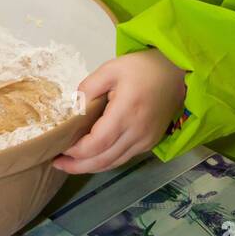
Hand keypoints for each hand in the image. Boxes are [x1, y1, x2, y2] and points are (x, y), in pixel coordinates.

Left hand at [52, 48, 186, 174]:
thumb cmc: (142, 68)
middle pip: (103, 160)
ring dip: (90, 167)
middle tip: (57, 163)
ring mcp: (145, 140)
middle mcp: (137, 132)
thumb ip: (89, 87)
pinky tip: (92, 157)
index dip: (76, 151)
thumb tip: (74, 108)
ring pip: (113, 163)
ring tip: (70, 164)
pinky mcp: (150, 143)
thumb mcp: (111, 68)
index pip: (97, 143)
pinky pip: (123, 158)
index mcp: (126, 112)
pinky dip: (106, 161)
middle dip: (78, 165)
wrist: (176, 73)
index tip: (60, 147)